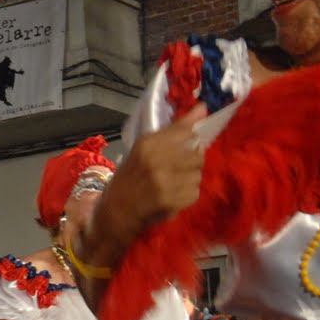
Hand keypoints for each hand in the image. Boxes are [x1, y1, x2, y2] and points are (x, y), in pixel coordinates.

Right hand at [87, 106, 207, 261]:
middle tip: (179, 168)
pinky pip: (194, 192)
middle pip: (196, 154)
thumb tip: (203, 108)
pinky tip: (173, 195)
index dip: (193, 134)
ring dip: (190, 179)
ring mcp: (165, 181)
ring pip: (197, 174)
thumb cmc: (129, 177)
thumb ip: (174, 130)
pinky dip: (187, 194)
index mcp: (147, 144)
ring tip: (174, 183)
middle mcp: (157, 160)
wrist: (116, 212)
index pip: (184, 131)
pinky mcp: (171, 200)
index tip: (194, 136)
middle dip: (192, 161)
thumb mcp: (143, 149)